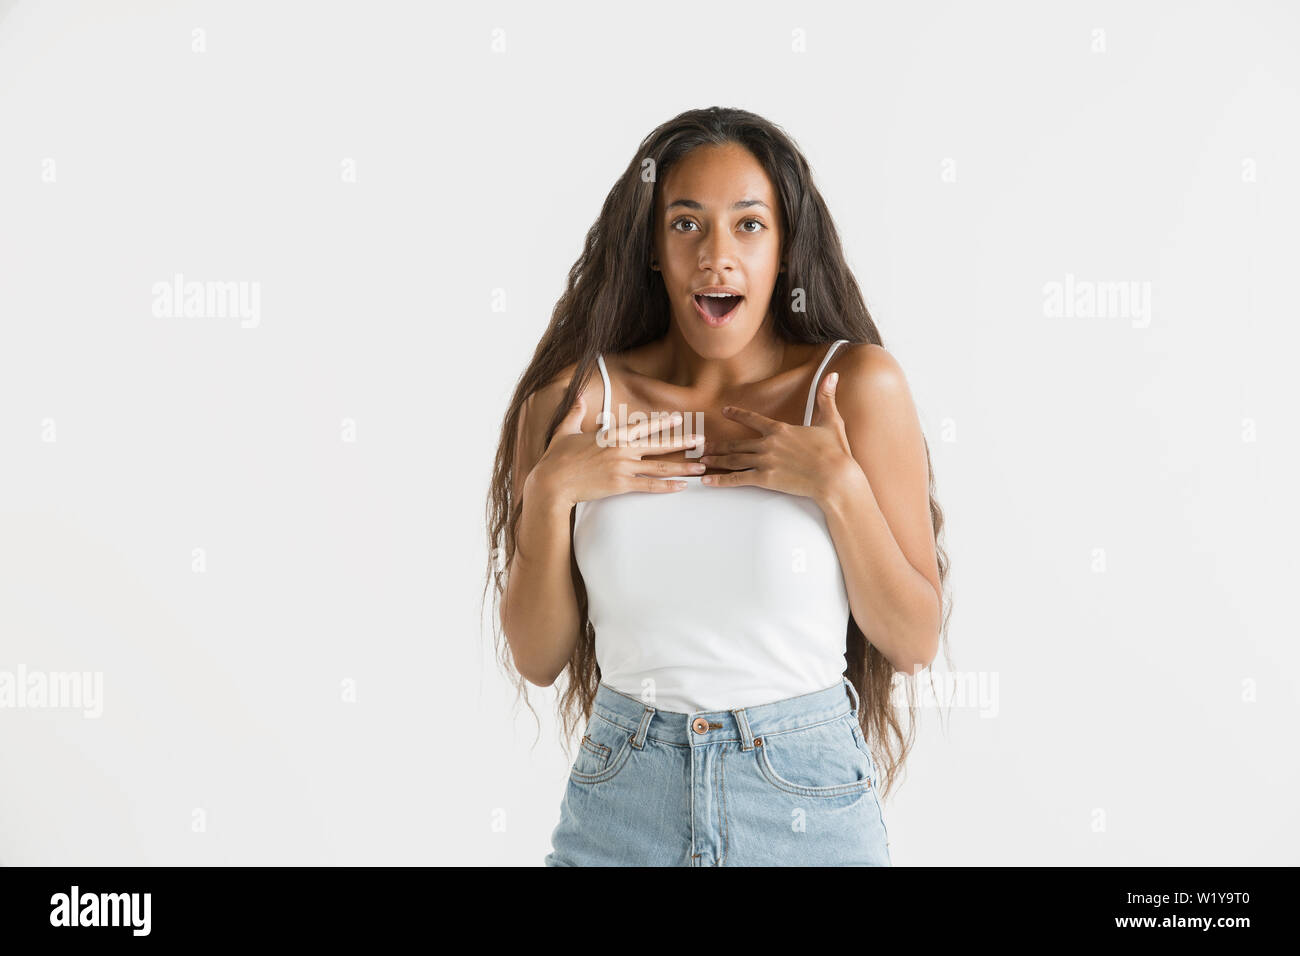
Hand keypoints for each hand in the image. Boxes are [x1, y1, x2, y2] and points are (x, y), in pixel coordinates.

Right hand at [528, 395, 705, 507]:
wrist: (551, 483)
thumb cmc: (556, 458)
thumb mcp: (565, 430)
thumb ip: (575, 412)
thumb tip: (575, 395)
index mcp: (611, 435)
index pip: (643, 426)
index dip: (663, 423)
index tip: (679, 419)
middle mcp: (621, 449)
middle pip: (659, 446)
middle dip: (683, 443)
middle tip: (702, 442)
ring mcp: (622, 467)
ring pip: (659, 467)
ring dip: (682, 467)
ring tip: (700, 466)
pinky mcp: (620, 485)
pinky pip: (649, 486)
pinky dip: (667, 487)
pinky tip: (682, 486)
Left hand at [698, 370, 859, 499]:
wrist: (836, 477)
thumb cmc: (836, 452)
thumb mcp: (831, 421)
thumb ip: (826, 398)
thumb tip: (832, 375)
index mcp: (781, 429)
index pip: (753, 419)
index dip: (737, 414)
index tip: (724, 411)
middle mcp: (768, 443)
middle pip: (736, 443)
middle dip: (718, 445)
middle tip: (703, 446)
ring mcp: (765, 461)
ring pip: (733, 460)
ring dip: (715, 460)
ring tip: (701, 461)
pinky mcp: (765, 479)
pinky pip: (738, 479)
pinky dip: (721, 480)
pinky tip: (708, 481)